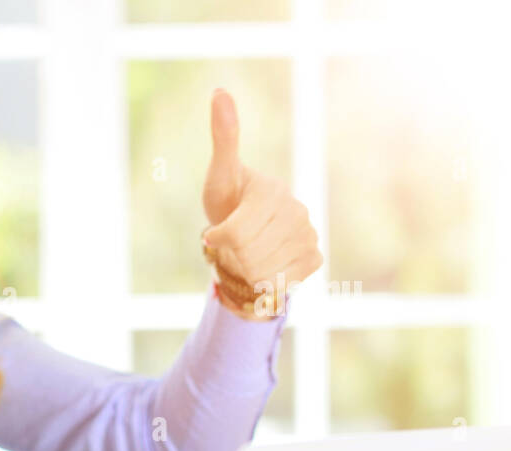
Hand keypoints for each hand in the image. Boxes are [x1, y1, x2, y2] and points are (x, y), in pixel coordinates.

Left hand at [201, 88, 322, 319]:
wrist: (247, 232)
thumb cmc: (227, 202)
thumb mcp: (220, 176)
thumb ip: (224, 138)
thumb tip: (220, 90)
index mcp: (271, 190)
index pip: (235, 234)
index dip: (217, 240)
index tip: (211, 234)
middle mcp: (297, 210)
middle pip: (247, 256)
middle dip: (231, 256)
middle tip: (232, 243)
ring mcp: (309, 233)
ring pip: (262, 274)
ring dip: (245, 271)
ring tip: (246, 252)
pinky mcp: (315, 256)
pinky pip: (281, 283)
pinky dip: (266, 280)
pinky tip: (265, 262)